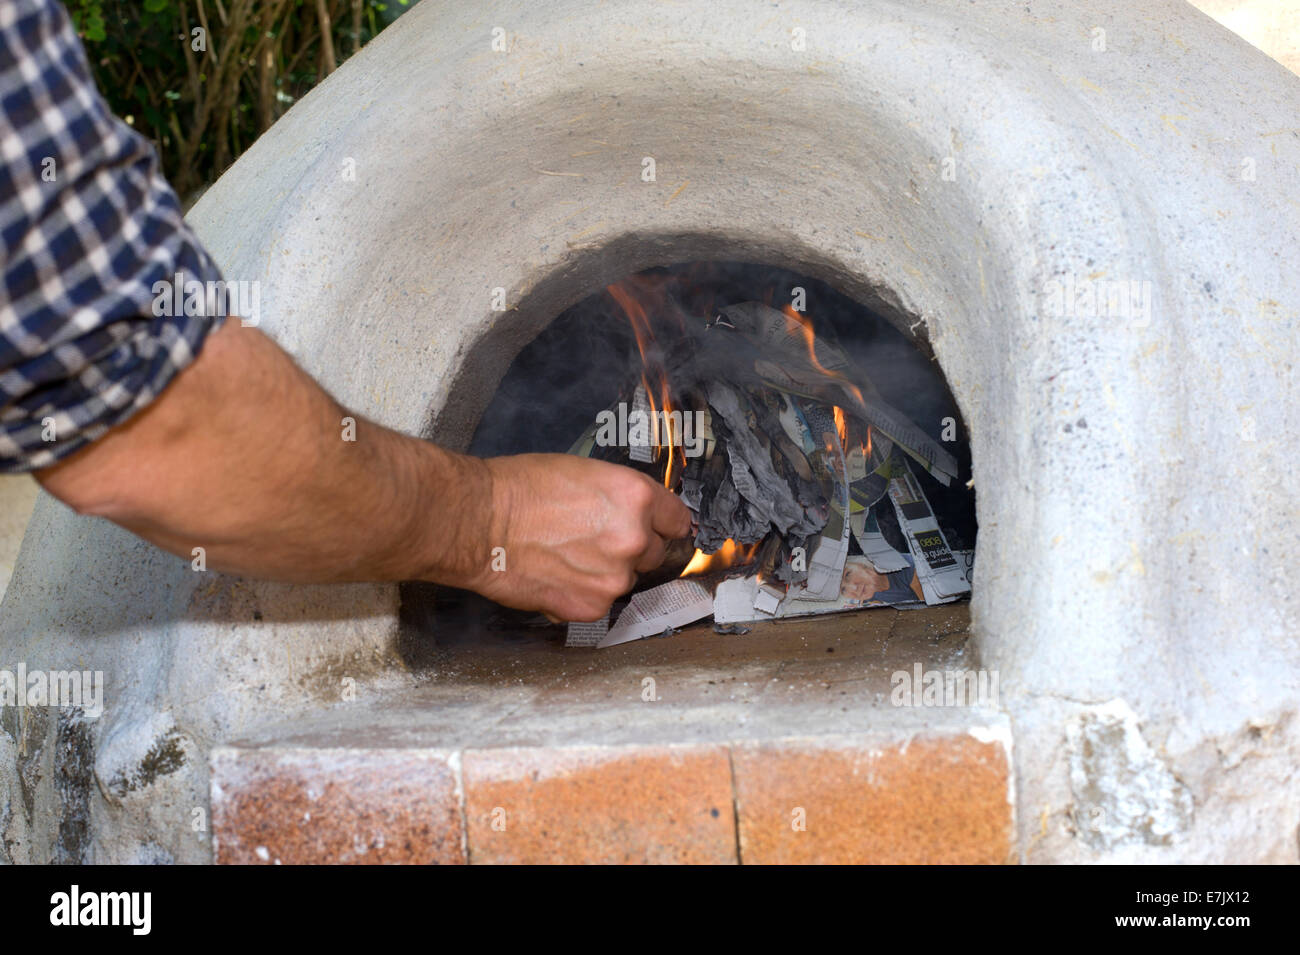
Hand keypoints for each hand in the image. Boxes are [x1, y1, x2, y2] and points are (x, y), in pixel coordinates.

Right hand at [471, 454, 692, 620]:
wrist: (479, 522)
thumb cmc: (520, 489)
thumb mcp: (585, 473)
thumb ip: (621, 498)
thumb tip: (640, 517)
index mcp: (636, 497)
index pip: (677, 520)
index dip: (663, 523)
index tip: (656, 528)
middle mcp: (634, 539)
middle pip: (655, 553)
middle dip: (631, 548)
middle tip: (594, 538)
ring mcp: (614, 578)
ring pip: (625, 579)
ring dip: (605, 573)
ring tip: (565, 555)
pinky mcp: (590, 607)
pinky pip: (599, 602)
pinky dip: (581, 594)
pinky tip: (555, 575)